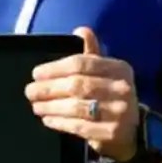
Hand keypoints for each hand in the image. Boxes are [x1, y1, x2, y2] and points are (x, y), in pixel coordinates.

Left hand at [25, 26, 139, 162]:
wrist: (131, 132)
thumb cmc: (111, 97)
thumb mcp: (105, 73)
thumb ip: (91, 54)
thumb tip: (81, 30)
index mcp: (119, 69)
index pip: (81, 63)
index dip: (55, 68)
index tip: (36, 73)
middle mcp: (122, 89)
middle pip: (77, 85)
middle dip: (48, 88)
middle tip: (30, 91)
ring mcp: (119, 112)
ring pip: (76, 107)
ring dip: (51, 106)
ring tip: (36, 105)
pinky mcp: (112, 132)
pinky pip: (79, 126)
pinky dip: (60, 122)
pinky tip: (48, 119)